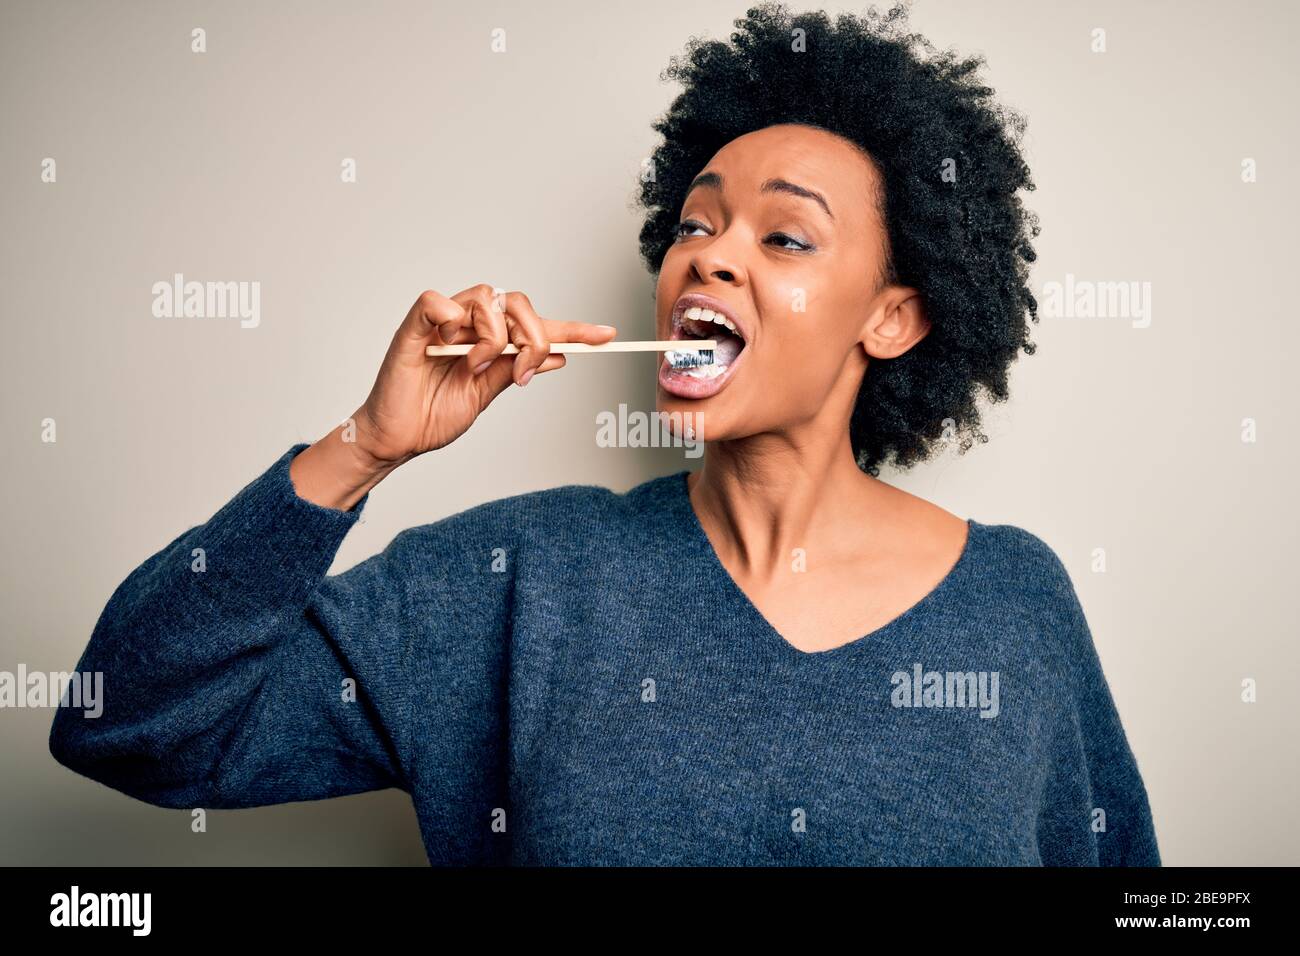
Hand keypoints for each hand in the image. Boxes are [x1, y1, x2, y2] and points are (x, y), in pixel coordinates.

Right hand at [352, 286, 617, 466]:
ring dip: (492, 337)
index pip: (536, 324)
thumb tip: (558, 356)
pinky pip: (438, 300)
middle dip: (532, 336)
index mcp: (489, 340)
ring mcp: (443, 323)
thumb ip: (516, 369)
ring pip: (487, 298)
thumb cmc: (434, 415)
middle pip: (517, 303)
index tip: (608, 336)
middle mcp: (469, 325)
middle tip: (522, 371)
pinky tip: (451, 347)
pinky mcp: (415, 326)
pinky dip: (453, 320)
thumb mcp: (487, 394)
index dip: (573, 328)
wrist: (399, 438)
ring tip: (476, 366)